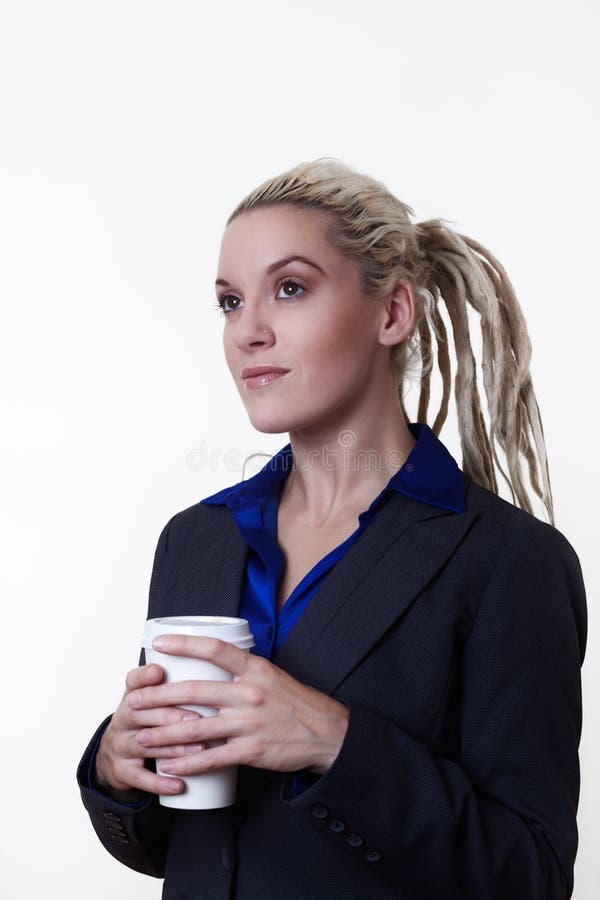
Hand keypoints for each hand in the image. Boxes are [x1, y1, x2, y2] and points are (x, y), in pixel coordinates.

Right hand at [95, 662, 205, 797]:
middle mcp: (122, 718)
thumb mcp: (153, 697)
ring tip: (200, 748)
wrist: (115, 753)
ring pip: (145, 745)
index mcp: (132, 695)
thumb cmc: (147, 718)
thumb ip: (177, 680)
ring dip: (173, 747)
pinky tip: (179, 784)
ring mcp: (121, 745)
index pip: (133, 680)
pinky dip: (160, 782)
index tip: (159, 671)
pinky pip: (141, 778)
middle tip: (197, 717)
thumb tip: (220, 661)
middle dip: (170, 715)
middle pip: (142, 713)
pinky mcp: (123, 771)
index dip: (144, 675)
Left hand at [128, 635, 349, 778]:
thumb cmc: (297, 704)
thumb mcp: (273, 676)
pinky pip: (212, 757)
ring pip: (195, 727)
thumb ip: (244, 672)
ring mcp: (250, 722)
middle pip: (194, 691)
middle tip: (134, 702)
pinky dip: (187, 762)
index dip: (184, 644)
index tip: (158, 643)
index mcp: (256, 669)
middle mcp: (250, 692)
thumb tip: (214, 667)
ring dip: (162, 734)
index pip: (215, 649)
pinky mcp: (252, 750)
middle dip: (157, 697)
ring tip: (140, 737)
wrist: (328, 733)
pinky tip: (169, 765)